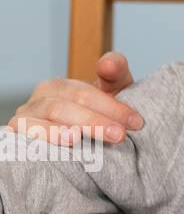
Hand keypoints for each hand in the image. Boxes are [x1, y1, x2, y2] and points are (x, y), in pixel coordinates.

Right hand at [6, 52, 140, 144]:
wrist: (85, 143)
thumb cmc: (100, 113)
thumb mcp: (112, 90)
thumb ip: (115, 73)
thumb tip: (106, 64)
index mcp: (59, 87)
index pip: (83, 93)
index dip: (111, 106)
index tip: (136, 122)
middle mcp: (39, 102)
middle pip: (63, 108)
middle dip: (93, 122)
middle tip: (119, 135)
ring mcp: (24, 121)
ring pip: (39, 123)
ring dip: (59, 132)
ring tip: (76, 140)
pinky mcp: (16, 141)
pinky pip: (22, 142)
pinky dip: (38, 143)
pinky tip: (55, 149)